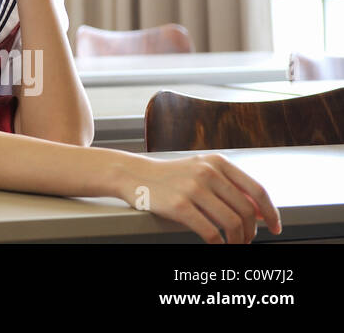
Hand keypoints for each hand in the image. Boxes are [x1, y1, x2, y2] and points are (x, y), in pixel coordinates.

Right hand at [123, 153, 281, 243]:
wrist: (133, 174)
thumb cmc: (169, 175)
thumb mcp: (200, 170)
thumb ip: (228, 185)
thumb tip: (260, 210)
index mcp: (217, 162)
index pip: (257, 190)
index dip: (271, 212)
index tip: (276, 226)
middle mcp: (207, 172)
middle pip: (246, 210)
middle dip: (252, 231)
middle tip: (248, 240)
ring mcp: (193, 188)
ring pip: (232, 224)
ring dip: (238, 241)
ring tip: (233, 245)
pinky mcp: (179, 206)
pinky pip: (211, 232)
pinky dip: (219, 244)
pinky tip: (217, 245)